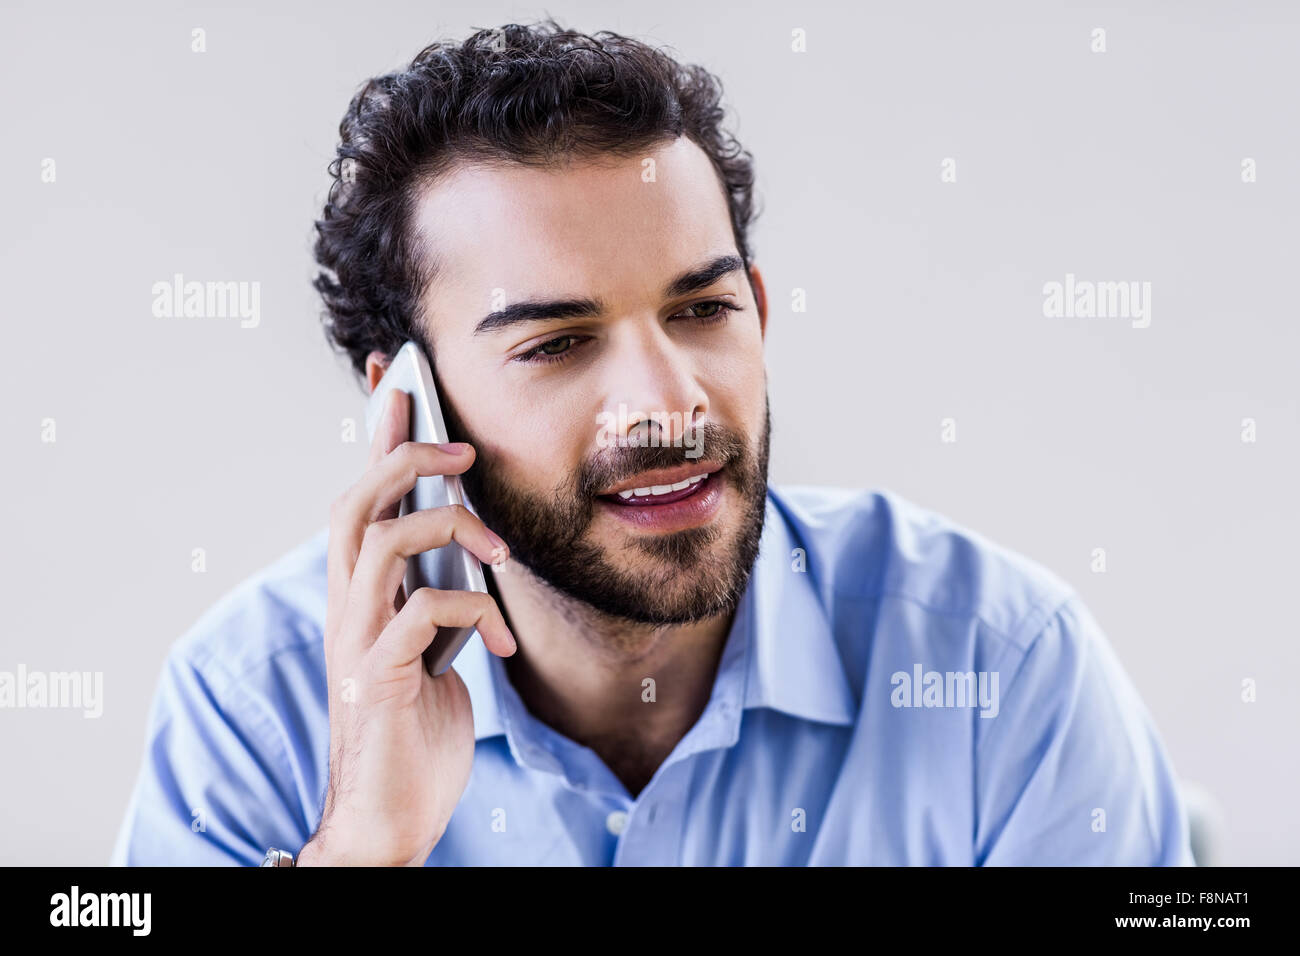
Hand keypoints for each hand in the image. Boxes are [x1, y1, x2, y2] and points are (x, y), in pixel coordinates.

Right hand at [298, 388, 515, 865]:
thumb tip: (476, 545)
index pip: (363, 493)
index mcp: (364, 592)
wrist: (392, 812)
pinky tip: (505, 646)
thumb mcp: (438, 644)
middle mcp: (349, 605)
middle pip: (354, 499)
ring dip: (446, 525)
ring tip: (496, 546)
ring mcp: (358, 639)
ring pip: (378, 539)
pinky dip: (474, 612)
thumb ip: (442, 591)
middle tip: (461, 444)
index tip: (398, 372)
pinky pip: (422, 611)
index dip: (377, 431)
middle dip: (402, 452)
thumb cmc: (418, 726)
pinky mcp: (380, 676)